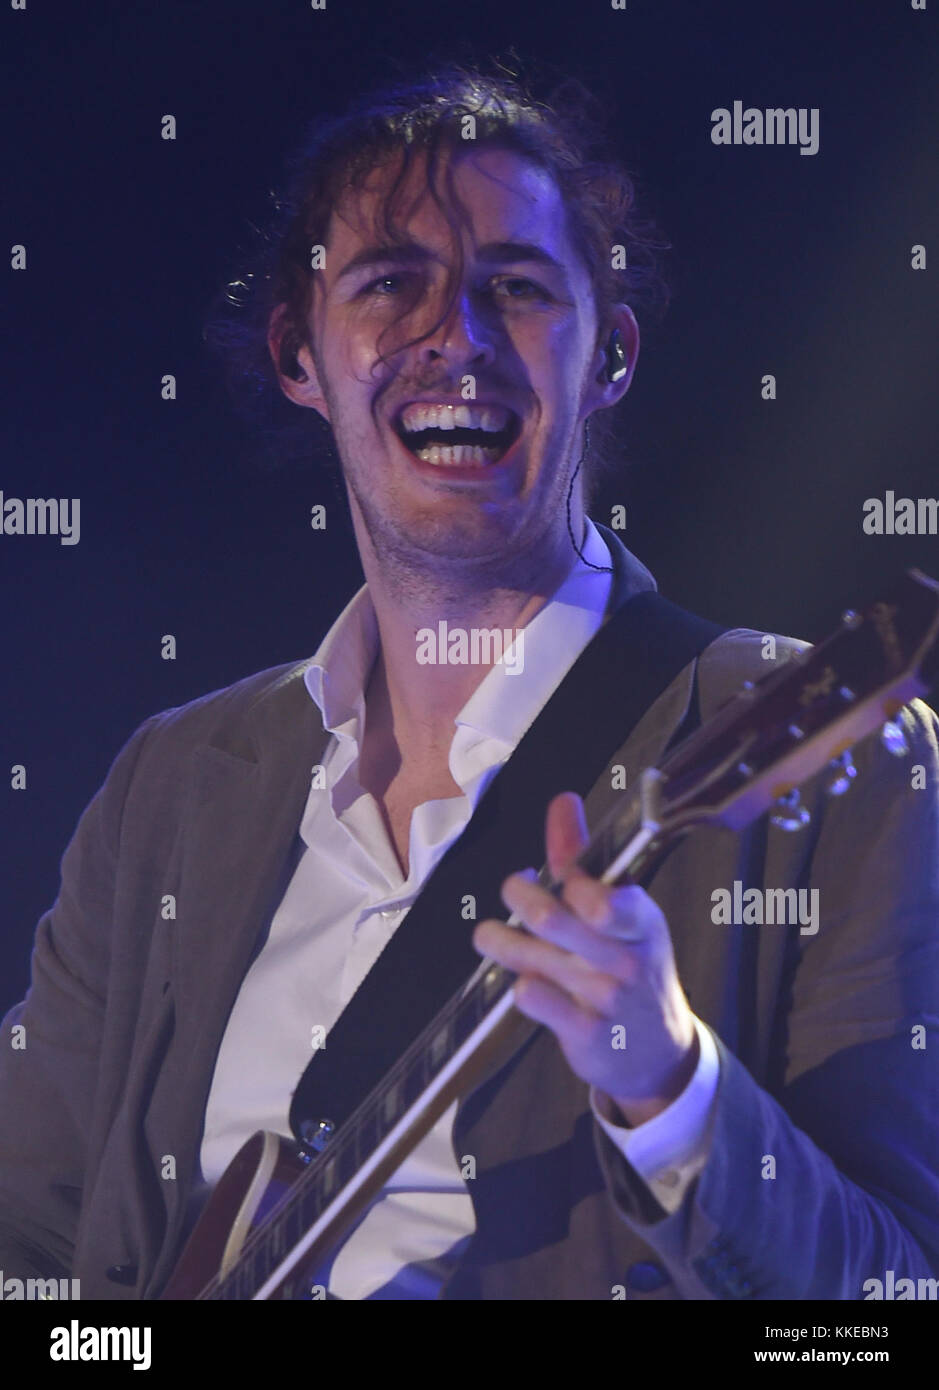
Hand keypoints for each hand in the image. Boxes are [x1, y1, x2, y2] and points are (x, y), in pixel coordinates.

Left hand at [472, 791, 698, 1124]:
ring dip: (500, 940)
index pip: (607, 897)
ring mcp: (606, 998)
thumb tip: (563, 800)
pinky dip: (521, 986)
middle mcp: (625, 958)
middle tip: (513, 890)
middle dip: (521, 896)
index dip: (575, 884)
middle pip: (554, 919)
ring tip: (491, 935)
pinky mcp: (585, 1034)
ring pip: (533, 957)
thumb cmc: (630, 965)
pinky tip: (523, 981)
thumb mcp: (622, 911)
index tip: (562, 877)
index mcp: (639, 919)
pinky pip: (533, 998)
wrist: (658, 1051)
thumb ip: (583, 857)